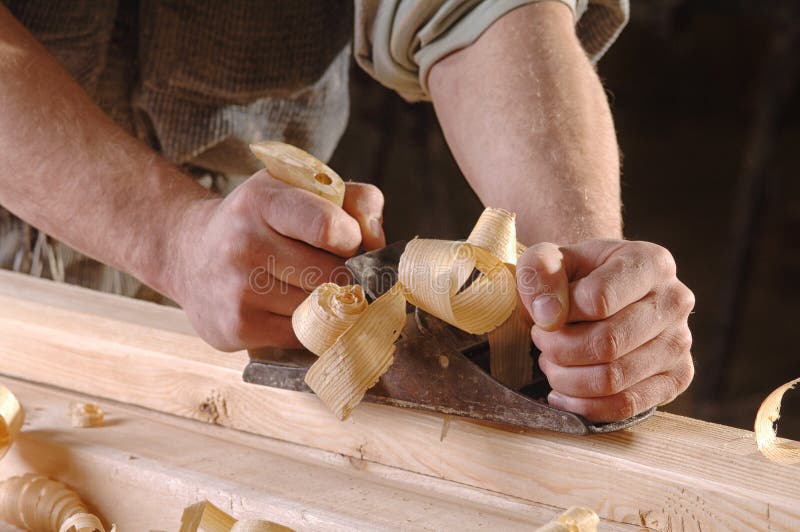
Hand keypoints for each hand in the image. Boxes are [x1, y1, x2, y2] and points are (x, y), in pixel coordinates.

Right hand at [169, 169, 385, 350]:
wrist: (189, 254)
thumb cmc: (260, 220)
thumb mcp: (300, 189)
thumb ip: (354, 201)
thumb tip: (379, 244)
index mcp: (262, 201)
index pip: (330, 229)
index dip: (354, 240)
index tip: (349, 242)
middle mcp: (243, 244)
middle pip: (333, 276)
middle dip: (348, 276)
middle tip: (339, 270)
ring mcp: (237, 290)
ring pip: (321, 310)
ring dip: (330, 304)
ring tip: (311, 287)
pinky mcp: (237, 327)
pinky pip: (302, 336)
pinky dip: (309, 326)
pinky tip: (292, 307)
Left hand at [516, 239, 694, 421]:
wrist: (599, 293)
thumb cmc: (573, 275)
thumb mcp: (547, 258)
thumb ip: (539, 274)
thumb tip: (548, 316)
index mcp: (650, 262)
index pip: (597, 299)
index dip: (559, 313)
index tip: (544, 315)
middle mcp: (675, 301)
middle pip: (607, 344)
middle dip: (559, 349)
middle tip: (543, 342)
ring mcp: (680, 343)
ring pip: (613, 379)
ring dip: (567, 378)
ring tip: (552, 363)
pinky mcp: (676, 379)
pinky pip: (626, 405)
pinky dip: (584, 407)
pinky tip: (562, 394)